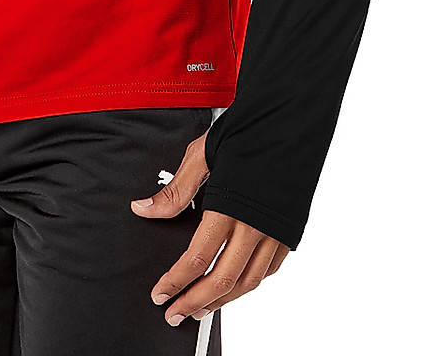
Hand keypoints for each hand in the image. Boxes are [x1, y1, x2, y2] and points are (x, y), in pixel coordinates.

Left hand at [131, 130, 288, 324]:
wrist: (291, 119)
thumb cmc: (246, 131)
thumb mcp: (202, 155)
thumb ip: (175, 190)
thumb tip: (142, 209)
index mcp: (228, 207)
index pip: (197, 258)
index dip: (175, 281)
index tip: (160, 293)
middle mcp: (254, 226)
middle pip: (222, 281)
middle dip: (194, 302)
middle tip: (174, 313)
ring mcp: (275, 232)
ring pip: (248, 283)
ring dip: (222, 302)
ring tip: (200, 308)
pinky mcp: (289, 231)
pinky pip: (268, 270)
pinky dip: (248, 283)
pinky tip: (234, 285)